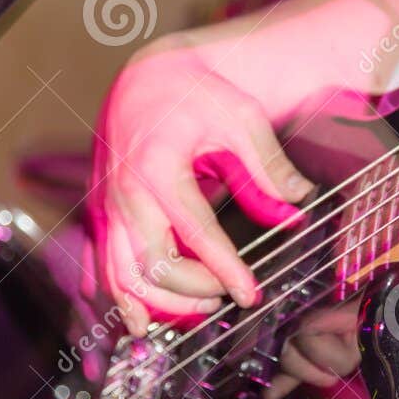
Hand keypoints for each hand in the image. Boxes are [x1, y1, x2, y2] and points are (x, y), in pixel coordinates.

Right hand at [85, 36, 311, 335]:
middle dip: (193, 291)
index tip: (249, 295)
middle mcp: (124, 192)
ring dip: (156, 305)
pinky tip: (142, 320)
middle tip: (227, 296)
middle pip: (153, 265)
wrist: (147, 78)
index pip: (195, 233)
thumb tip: (299, 202)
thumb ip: (269, 163)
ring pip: (119, 276)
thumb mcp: (241, 116)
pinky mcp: (99, 214)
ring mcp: (106, 206)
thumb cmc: (197, 94)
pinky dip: (118, 299)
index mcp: (159, 168)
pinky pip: (98, 268)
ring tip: (199, 309)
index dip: (224, 269)